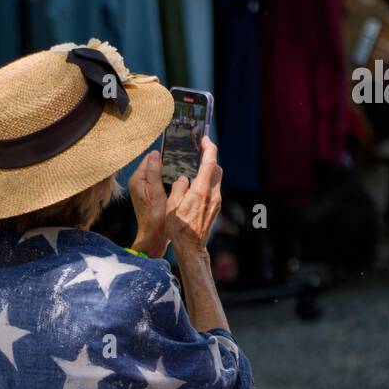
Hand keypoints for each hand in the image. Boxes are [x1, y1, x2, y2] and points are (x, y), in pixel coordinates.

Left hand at [128, 150, 169, 258]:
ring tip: (175, 178)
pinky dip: (165, 182)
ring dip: (166, 174)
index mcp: (137, 179)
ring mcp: (143, 189)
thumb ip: (154, 171)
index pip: (149, 158)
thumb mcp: (156, 191)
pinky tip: (172, 186)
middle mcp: (138, 182)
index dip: (162, 158)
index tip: (174, 159)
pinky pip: (158, 182)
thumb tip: (155, 153)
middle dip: (165, 166)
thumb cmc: (155, 216)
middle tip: (177, 169)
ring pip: (157, 173)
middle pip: (153, 165)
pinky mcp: (149, 195)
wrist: (154, 235)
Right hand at [165, 136, 221, 259]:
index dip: (209, 148)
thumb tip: (183, 179)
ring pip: (216, 179)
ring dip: (208, 171)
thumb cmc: (179, 229)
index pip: (210, 162)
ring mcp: (216, 202)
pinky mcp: (215, 209)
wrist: (191, 249)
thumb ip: (178, 188)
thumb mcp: (172, 206)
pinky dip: (207, 183)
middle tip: (200, 151)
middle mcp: (212, 195)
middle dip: (210, 158)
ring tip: (196, 168)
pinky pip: (213, 190)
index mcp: (200, 191)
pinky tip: (196, 186)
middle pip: (216, 169)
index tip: (205, 139)